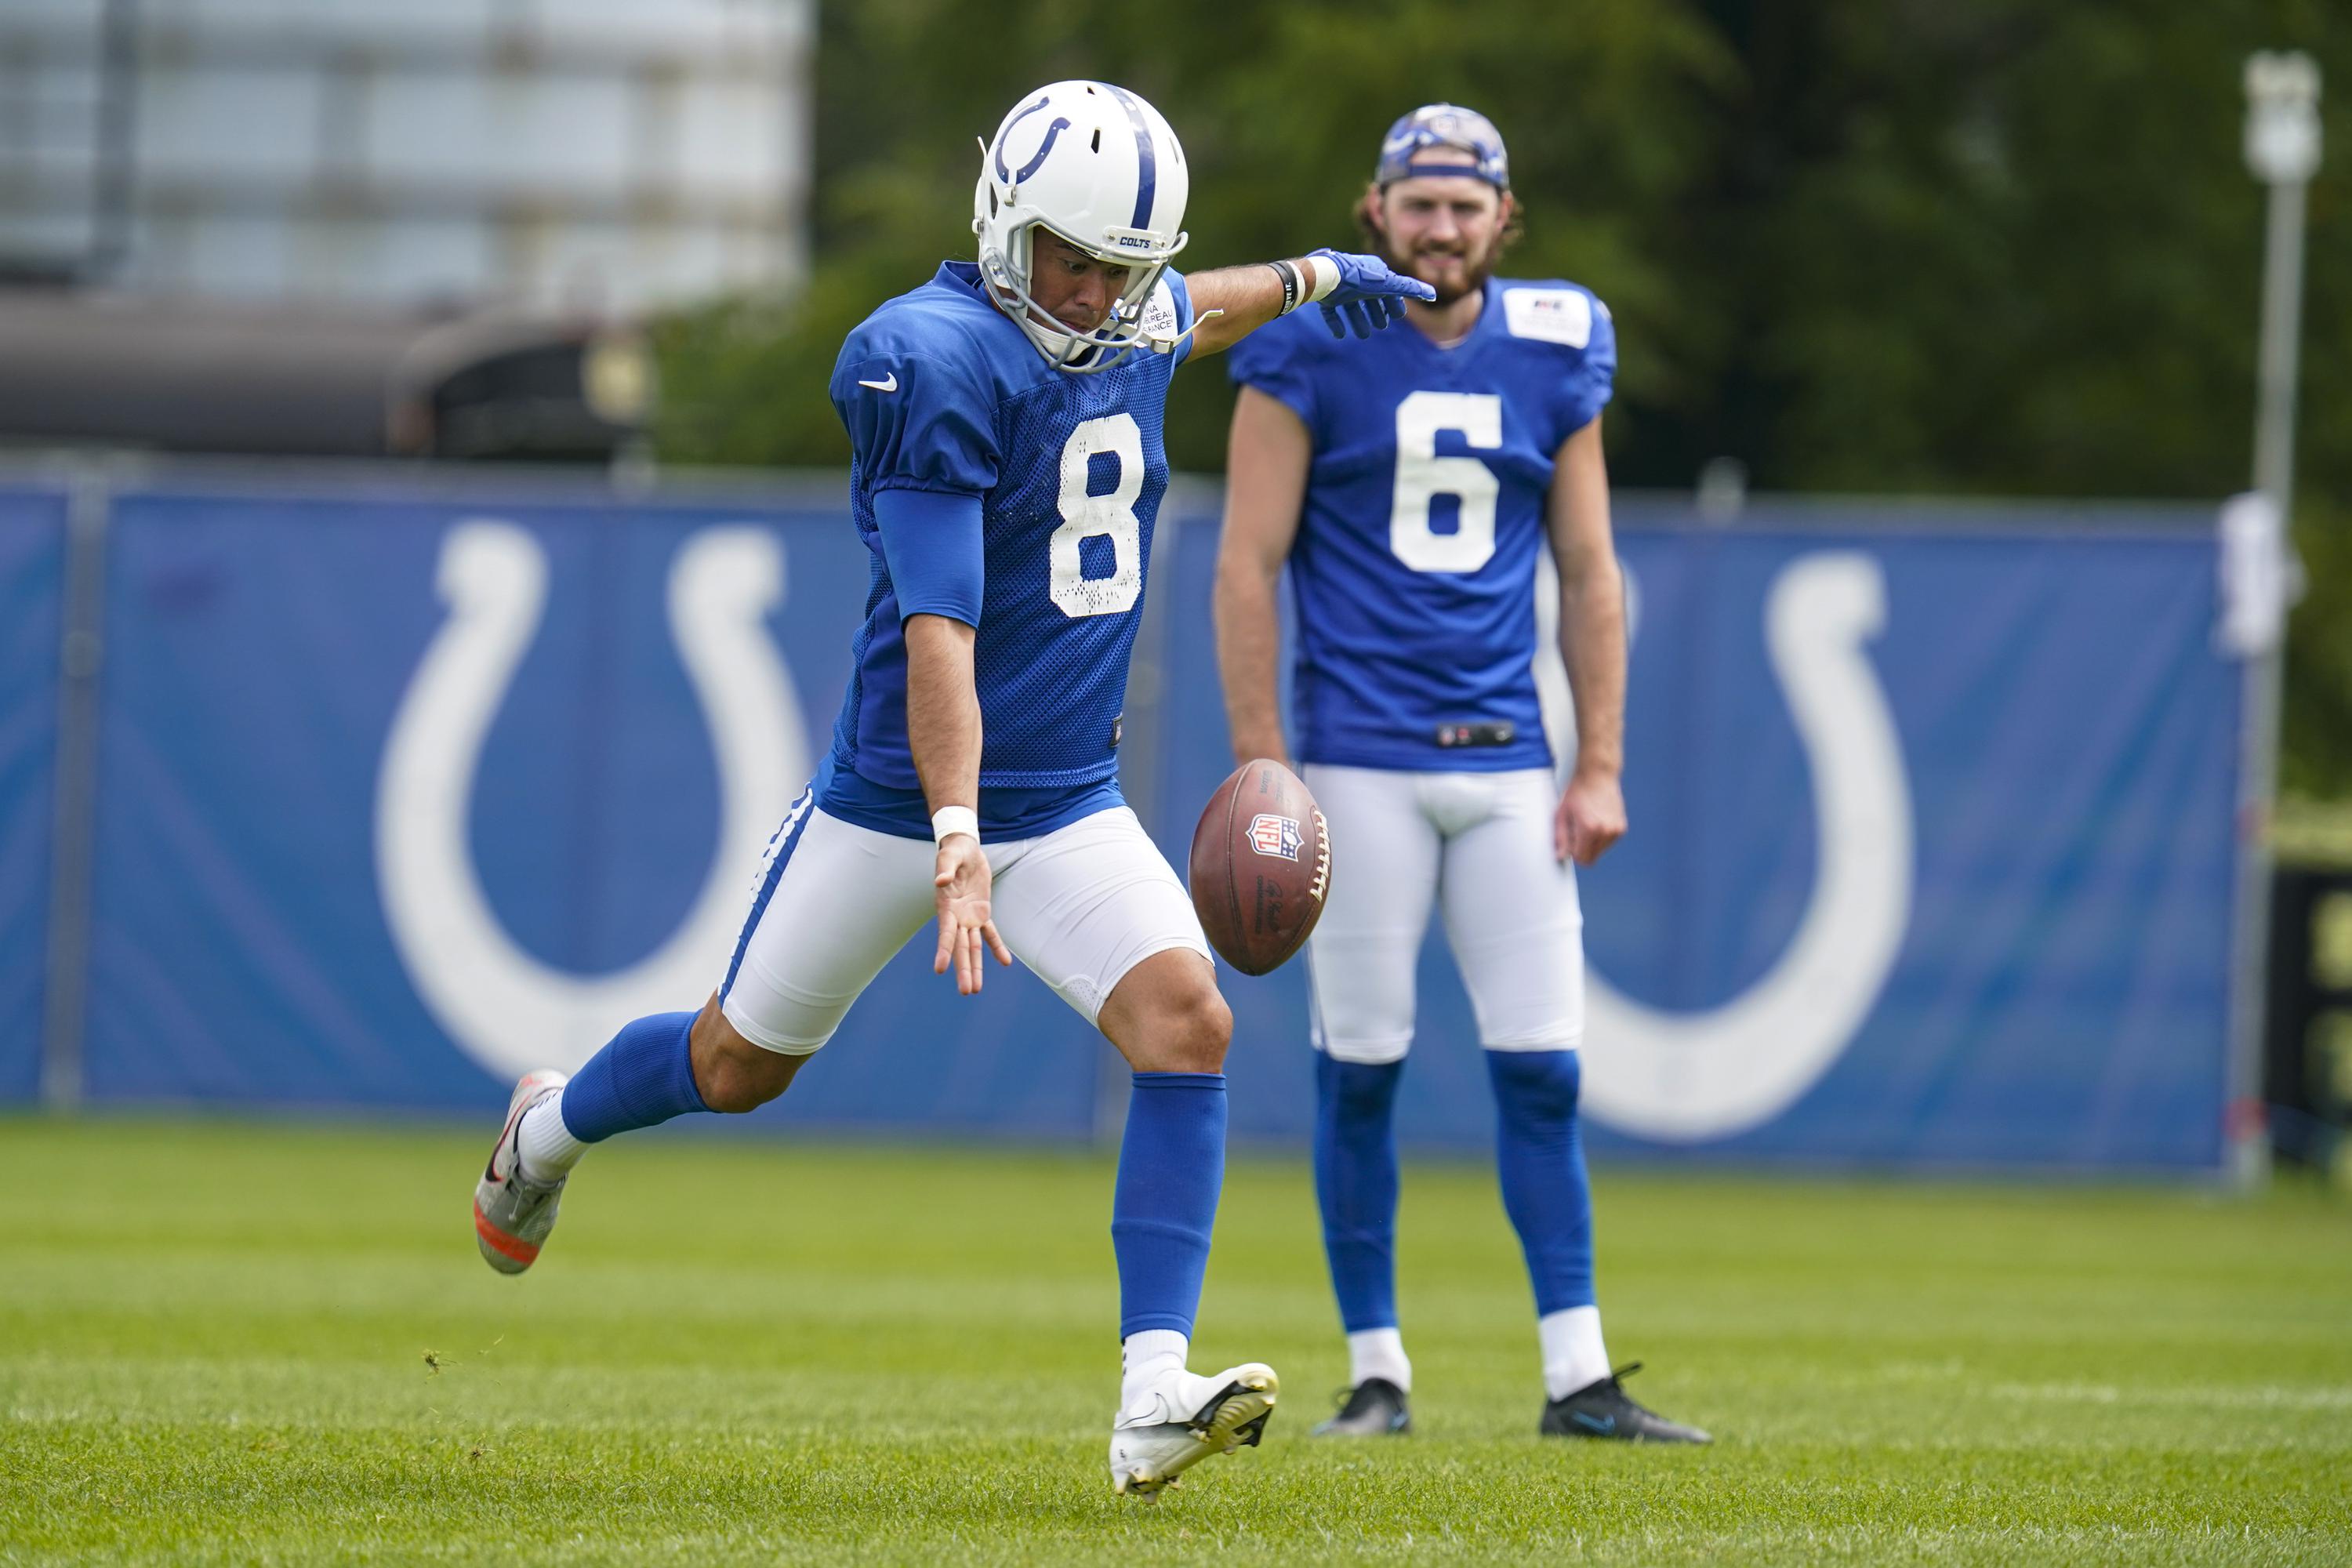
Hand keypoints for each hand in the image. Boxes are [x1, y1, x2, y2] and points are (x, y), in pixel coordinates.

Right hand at [932, 835, 1012, 994]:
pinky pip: (990, 933)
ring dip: (975, 967)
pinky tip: (1005, 962)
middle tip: (966, 991)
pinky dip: (997, 947)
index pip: (945, 933)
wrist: (964, 848)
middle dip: (963, 970)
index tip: (940, 969)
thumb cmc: (953, 852)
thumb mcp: (949, 856)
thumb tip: (940, 882)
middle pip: (960, 948)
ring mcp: (969, 917)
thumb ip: (945, 869)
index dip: (943, 950)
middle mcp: (956, 917)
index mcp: (945, 906)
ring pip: (974, 947)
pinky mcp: (982, 912)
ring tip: (975, 989)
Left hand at [1308, 249, 1436, 337]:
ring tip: (1362, 335)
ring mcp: (1339, 288)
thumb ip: (1409, 290)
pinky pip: (1331, 311)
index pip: (1387, 288)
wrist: (1327, 277)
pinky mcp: (1325, 296)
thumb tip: (1432, 294)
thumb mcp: (1388, 285)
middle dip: (1377, 312)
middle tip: (1381, 326)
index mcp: (1372, 272)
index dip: (1393, 302)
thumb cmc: (1359, 279)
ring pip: (1351, 306)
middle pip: (1369, 298)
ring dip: (1358, 321)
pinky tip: (1340, 335)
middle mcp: (1356, 279)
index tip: (1398, 316)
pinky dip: (1336, 323)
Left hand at [1555, 770, 1626, 865]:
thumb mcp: (1562, 814)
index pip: (1582, 859)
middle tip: (1577, 830)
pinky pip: (1608, 843)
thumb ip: (1560, 838)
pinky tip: (1597, 820)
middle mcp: (1605, 831)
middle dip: (1582, 849)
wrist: (1598, 776)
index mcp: (1589, 829)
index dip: (1573, 852)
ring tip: (1588, 822)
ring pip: (1600, 851)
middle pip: (1592, 858)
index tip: (1570, 839)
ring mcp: (1616, 830)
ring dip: (1592, 843)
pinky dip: (1601, 837)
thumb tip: (1560, 856)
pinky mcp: (1621, 828)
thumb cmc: (1578, 792)